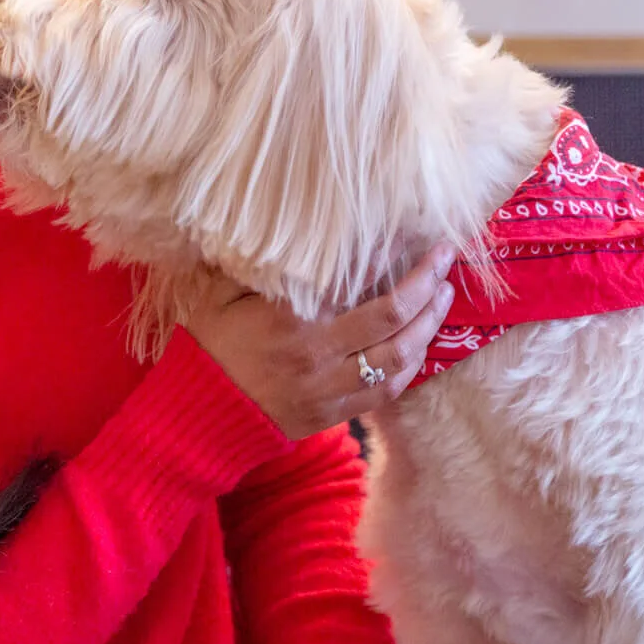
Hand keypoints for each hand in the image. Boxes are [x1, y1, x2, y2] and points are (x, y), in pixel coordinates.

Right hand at [183, 244, 458, 439]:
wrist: (197, 417)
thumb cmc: (207, 349)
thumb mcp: (216, 296)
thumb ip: (250, 264)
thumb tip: (276, 226)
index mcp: (291, 319)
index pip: (355, 281)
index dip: (391, 256)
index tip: (413, 234)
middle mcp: (318, 354)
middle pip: (393, 317)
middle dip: (427, 284)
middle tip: (446, 258)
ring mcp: (329, 389)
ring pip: (400, 357)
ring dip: (429, 325)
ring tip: (444, 296)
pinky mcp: (333, 414)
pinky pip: (386, 393)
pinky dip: (411, 366)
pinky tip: (421, 343)